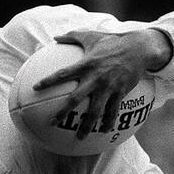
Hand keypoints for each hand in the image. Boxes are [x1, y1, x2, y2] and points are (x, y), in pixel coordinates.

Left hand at [33, 28, 168, 138]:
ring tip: (79, 137)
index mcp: (86, 64)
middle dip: (63, 112)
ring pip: (95, 111)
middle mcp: (95, 77)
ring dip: (87, 125)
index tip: (35, 88)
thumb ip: (72, 36)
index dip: (48, 81)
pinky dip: (108, 121)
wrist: (138, 49)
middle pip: (75, 98)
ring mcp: (108, 87)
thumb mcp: (91, 36)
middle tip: (52, 123)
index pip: (63, 74)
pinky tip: (105, 130)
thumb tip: (55, 37)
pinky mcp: (120, 92)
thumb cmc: (112, 41)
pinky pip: (112, 110)